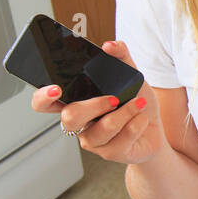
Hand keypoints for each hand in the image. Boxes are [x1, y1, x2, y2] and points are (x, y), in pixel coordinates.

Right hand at [28, 40, 166, 165]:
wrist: (154, 129)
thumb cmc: (135, 102)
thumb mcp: (131, 75)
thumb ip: (120, 56)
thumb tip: (110, 45)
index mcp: (75, 102)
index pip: (44, 103)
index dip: (42, 97)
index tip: (55, 88)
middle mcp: (79, 123)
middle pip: (69, 118)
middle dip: (95, 105)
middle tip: (115, 98)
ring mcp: (93, 141)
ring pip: (104, 127)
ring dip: (126, 112)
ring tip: (139, 104)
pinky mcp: (110, 153)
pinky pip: (122, 138)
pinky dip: (137, 123)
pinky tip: (141, 120)